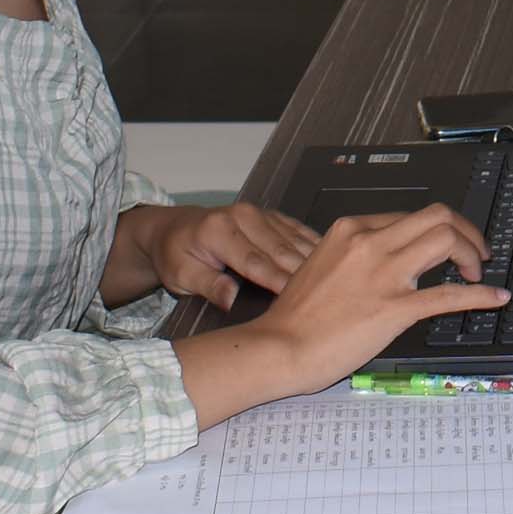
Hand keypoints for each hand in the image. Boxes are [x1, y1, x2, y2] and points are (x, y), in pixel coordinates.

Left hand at [107, 200, 319, 309]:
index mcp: (219, 230)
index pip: (255, 261)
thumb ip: (208, 285)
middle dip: (305, 272)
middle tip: (328, 293)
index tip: (298, 299)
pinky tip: (332, 259)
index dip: (277, 281)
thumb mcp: (181, 275)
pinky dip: (314, 245)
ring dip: (316, 259)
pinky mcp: (271, 216)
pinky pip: (297, 230)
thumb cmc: (177, 255)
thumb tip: (232, 299)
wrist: (174, 229)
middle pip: (280, 250)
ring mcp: (259, 214)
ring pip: (294, 240)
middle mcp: (243, 217)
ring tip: (338, 278)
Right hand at [176, 205, 507, 424]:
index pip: (410, 215)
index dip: (438, 228)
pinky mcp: (395, 307)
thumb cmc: (294, 318)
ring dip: (472, 254)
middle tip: (476, 253)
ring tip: (478, 273)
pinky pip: (450, 293)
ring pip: (447, 240)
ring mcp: (384, 273)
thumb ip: (355, 257)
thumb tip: (387, 263)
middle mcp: (370, 243)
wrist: (279, 347)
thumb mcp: (321, 266)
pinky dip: (480, 294)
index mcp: (351, 230)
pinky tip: (494, 297)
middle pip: (437, 216)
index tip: (449, 243)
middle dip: (466, 231)